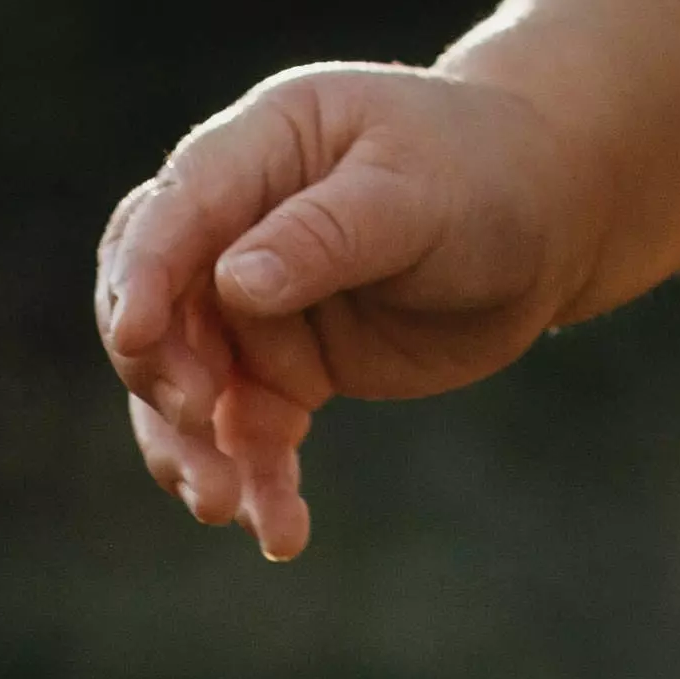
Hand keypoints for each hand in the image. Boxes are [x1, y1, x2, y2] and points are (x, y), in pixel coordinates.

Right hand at [92, 62, 595, 560]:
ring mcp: (255, 303)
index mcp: (261, 145)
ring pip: (186, 384)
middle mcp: (237, 223)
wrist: (547, 222)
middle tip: (206, 427)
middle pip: (159, 302)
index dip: (145, 269)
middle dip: (163, 372)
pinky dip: (256, 482)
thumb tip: (232, 286)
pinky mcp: (286, 368)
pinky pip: (247, 433)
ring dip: (194, 447)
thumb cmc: (485, 175)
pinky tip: (280, 533)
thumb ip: (326, 235)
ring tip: (222, 507)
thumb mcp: (417, 193)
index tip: (132, 334)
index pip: (176, 207)